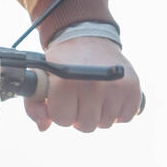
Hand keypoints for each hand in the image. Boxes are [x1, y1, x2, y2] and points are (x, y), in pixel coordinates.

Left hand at [22, 36, 140, 132]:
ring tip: (94, 94)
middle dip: (80, 115)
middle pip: (86, 126)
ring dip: (99, 113)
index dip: (61, 112)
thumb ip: (34, 105)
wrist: (88, 38)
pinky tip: (110, 95)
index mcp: (65, 83)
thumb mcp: (42, 77)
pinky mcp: (133, 88)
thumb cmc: (63, 62)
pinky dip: (118, 111)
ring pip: (105, 124)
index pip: (62, 120)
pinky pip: (125, 118)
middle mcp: (92, 85)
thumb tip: (43, 127)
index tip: (63, 98)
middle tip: (79, 97)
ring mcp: (115, 87)